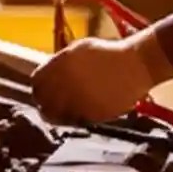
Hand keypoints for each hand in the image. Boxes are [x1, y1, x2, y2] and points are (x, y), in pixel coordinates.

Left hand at [30, 30, 172, 122]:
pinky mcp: (90, 114)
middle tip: (49, 105)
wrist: (136, 65)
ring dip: (57, 114)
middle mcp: (63, 84)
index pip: (36, 82)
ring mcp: (76, 100)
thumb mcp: (78, 50)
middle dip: (44, 102)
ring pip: (55, 115)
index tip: (42, 91)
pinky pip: (74, 121)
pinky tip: (80, 114)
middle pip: (42, 101)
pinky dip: (74, 119)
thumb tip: (48, 73)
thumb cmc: (107, 53)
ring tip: (64, 112)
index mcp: (59, 66)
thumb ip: (60, 62)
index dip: (39, 87)